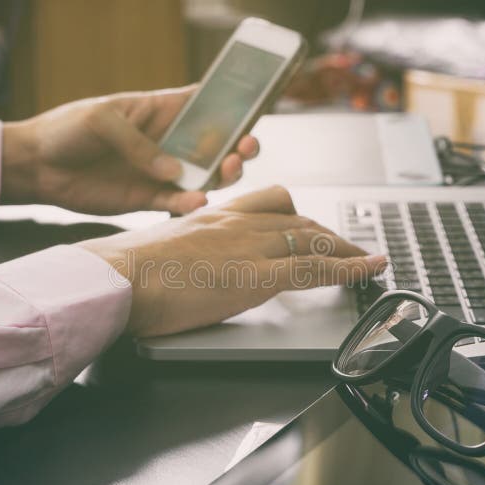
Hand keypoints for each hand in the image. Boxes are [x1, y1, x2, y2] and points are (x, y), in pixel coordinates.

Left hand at [0, 86, 259, 214]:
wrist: (37, 166)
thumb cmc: (67, 129)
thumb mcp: (102, 121)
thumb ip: (138, 144)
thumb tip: (174, 170)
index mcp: (160, 111)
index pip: (204, 104)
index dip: (231, 106)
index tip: (252, 111)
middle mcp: (168, 141)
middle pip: (216, 143)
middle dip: (238, 145)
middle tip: (244, 149)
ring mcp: (161, 171)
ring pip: (205, 175)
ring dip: (223, 174)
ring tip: (228, 172)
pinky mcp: (148, 199)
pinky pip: (177, 203)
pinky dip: (189, 204)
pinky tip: (197, 201)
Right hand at [79, 186, 386, 336]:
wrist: (115, 278)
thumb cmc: (128, 270)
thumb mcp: (165, 249)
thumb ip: (191, 251)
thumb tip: (197, 267)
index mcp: (216, 217)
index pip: (272, 204)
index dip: (301, 217)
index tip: (313, 226)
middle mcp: (239, 224)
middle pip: (299, 221)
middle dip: (329, 236)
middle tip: (349, 248)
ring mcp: (250, 247)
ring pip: (313, 240)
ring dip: (346, 250)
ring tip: (365, 261)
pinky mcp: (257, 276)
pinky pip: (315, 269)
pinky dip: (350, 268)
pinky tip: (369, 270)